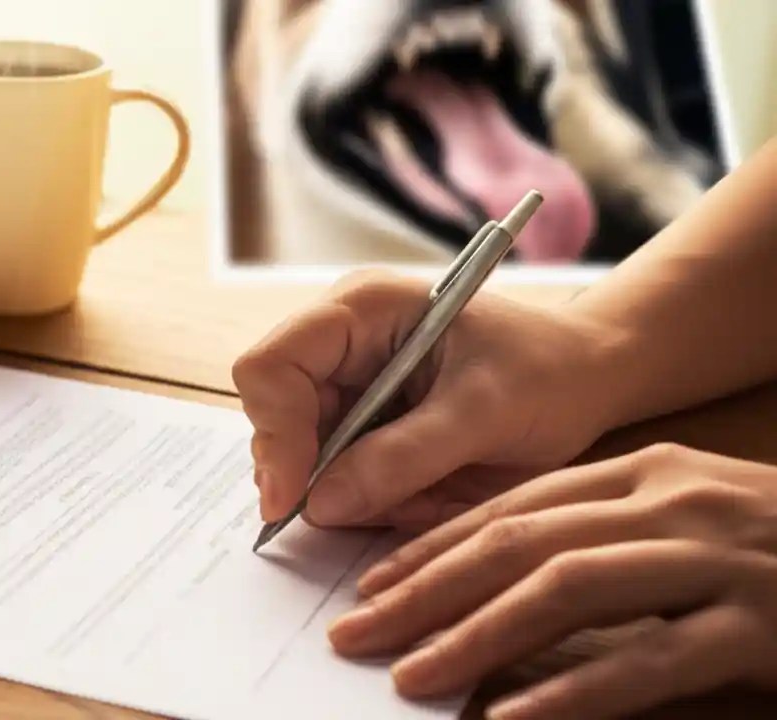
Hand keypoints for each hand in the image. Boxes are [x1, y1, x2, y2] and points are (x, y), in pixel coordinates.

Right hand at [232, 271, 622, 529]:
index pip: (270, 366)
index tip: (291, 501)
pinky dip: (372, 501)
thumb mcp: (484, 413)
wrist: (587, 380)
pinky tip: (428, 492)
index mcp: (360, 309)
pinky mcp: (359, 423)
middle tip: (366, 511)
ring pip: (302, 457)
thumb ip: (402, 457)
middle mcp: (338, 343)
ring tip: (429, 493)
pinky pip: (336, 478)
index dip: (273, 433)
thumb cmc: (548, 372)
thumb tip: (319, 505)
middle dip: (313, 473)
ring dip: (352, 493)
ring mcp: (345, 385)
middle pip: (274, 416)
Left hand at [329, 443, 776, 718]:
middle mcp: (673, 503)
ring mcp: (718, 562)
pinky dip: (572, 692)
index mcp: (647, 473)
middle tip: (357, 633)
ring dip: (476, 635)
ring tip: (410, 677)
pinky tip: (512, 719)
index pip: (514, 503)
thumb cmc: (774, 552)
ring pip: (568, 591)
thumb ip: (598, 540)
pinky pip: (648, 661)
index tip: (372, 582)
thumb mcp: (682, 525)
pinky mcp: (758, 629)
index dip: (433, 544)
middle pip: (521, 542)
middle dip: (427, 589)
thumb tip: (493, 583)